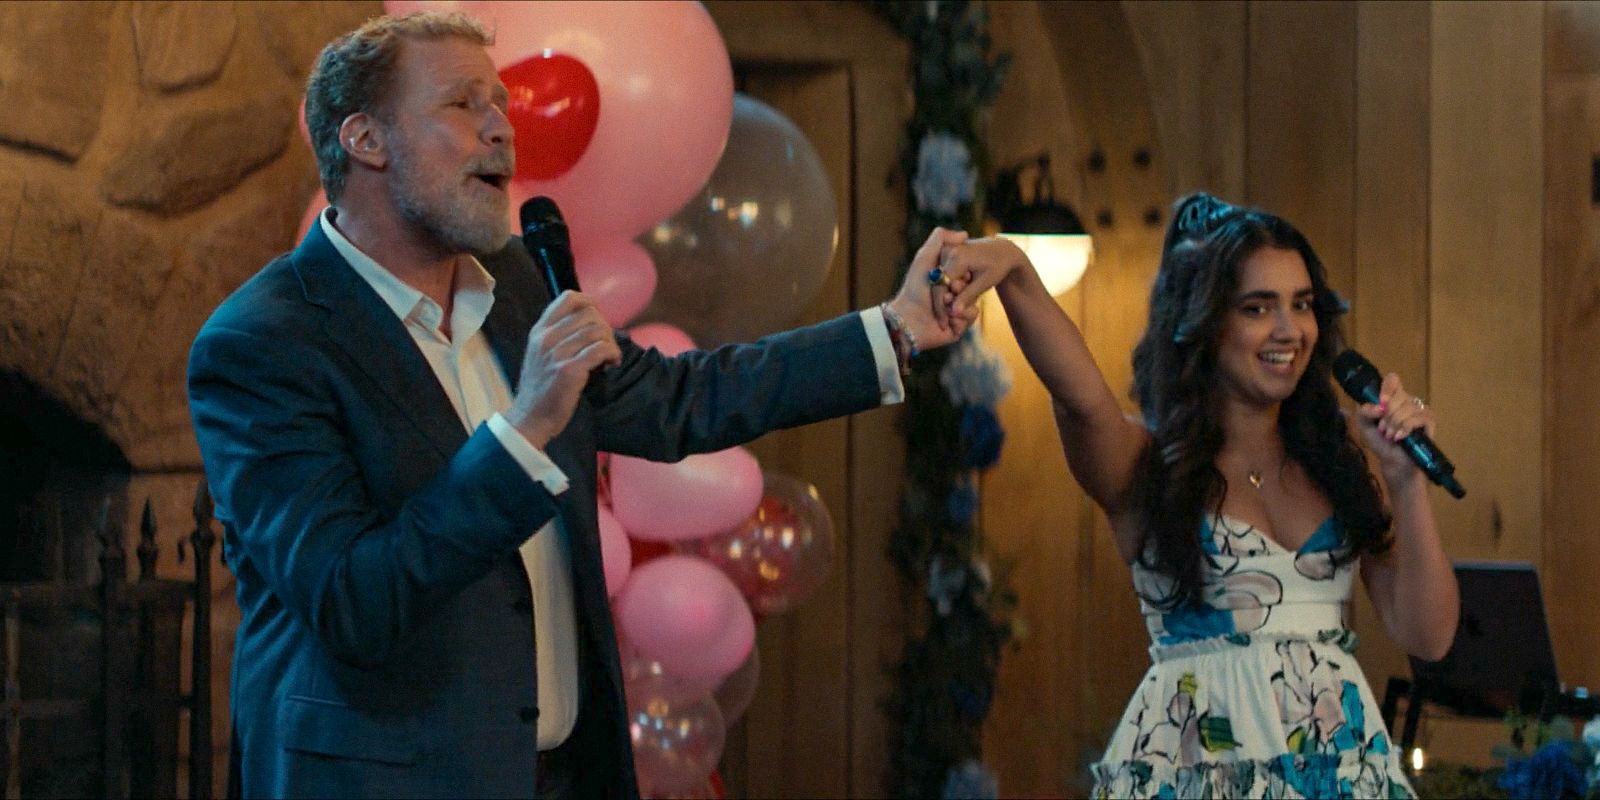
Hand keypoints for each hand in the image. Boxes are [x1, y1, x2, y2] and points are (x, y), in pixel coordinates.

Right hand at [504, 291, 622, 448]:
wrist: (530, 417)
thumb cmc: (541, 388)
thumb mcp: (541, 354)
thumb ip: (559, 336)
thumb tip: (590, 324)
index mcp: (540, 331)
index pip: (568, 298)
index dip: (589, 303)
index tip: (598, 319)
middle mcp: (547, 337)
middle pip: (589, 314)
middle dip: (605, 328)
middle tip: (606, 346)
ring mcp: (557, 353)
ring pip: (598, 331)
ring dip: (611, 343)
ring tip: (610, 358)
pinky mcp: (569, 370)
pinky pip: (601, 349)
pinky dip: (612, 354)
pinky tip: (611, 364)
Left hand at [885, 227, 972, 350]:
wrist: (909, 320)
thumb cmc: (915, 288)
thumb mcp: (925, 258)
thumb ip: (940, 239)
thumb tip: (965, 234)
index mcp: (946, 279)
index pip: (967, 271)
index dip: (965, 273)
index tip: (958, 275)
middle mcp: (952, 294)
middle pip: (973, 285)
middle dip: (961, 288)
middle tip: (951, 291)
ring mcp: (956, 310)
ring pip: (974, 300)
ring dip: (960, 303)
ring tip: (946, 308)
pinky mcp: (959, 325)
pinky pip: (972, 316)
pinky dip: (961, 317)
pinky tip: (948, 320)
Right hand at [944, 236, 1033, 315]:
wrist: (1002, 250)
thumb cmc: (998, 266)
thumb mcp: (985, 282)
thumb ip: (967, 296)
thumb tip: (954, 312)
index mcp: (958, 257)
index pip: (941, 286)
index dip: (940, 306)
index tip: (943, 323)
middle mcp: (948, 251)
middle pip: (937, 284)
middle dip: (941, 303)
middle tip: (946, 322)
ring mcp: (945, 250)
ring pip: (937, 280)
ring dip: (945, 295)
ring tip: (957, 304)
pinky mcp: (945, 252)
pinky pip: (941, 275)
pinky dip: (946, 287)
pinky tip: (957, 294)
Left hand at [1353, 372, 1434, 485]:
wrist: (1392, 461)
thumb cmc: (1379, 442)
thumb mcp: (1364, 425)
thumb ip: (1364, 411)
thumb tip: (1378, 406)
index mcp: (1392, 398)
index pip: (1393, 379)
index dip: (1387, 387)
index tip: (1381, 402)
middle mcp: (1407, 401)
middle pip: (1399, 395)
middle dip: (1387, 415)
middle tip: (1383, 429)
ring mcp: (1420, 410)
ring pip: (1407, 407)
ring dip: (1394, 424)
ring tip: (1390, 436)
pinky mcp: (1429, 421)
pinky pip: (1417, 418)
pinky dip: (1405, 428)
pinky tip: (1400, 437)